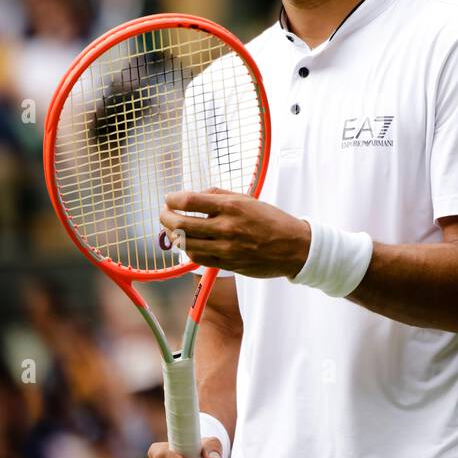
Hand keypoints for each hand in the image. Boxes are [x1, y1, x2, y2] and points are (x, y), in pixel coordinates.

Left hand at [160, 187, 310, 278]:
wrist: (294, 247)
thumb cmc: (271, 220)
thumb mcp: (247, 199)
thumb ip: (219, 194)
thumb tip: (193, 195)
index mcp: (232, 206)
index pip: (190, 201)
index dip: (173, 199)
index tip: (169, 198)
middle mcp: (227, 227)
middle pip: (182, 224)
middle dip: (166, 217)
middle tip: (164, 213)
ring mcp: (226, 247)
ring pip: (186, 243)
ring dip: (174, 235)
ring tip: (174, 228)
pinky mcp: (228, 263)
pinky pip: (198, 257)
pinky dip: (188, 249)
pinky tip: (188, 243)